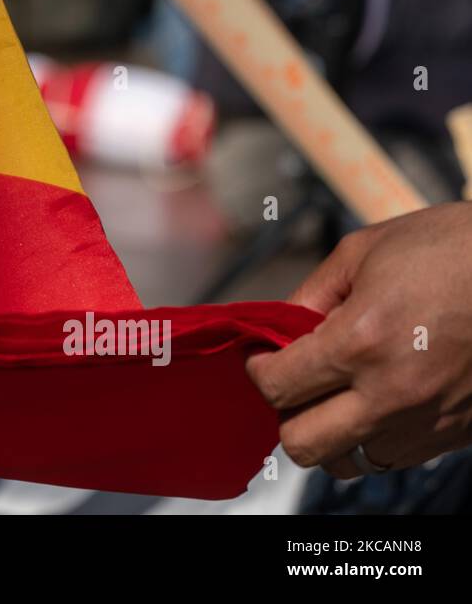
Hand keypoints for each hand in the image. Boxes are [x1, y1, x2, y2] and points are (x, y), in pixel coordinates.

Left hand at [246, 202, 471, 476]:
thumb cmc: (452, 249)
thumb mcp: (363, 252)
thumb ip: (311, 296)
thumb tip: (279, 328)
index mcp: (361, 342)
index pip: (277, 388)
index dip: (258, 371)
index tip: (263, 358)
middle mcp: (393, 394)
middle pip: (302, 444)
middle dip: (286, 413)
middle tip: (295, 382)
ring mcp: (428, 421)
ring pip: (349, 461)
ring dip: (331, 433)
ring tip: (338, 394)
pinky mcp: (457, 434)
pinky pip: (395, 457)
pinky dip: (375, 436)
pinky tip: (380, 398)